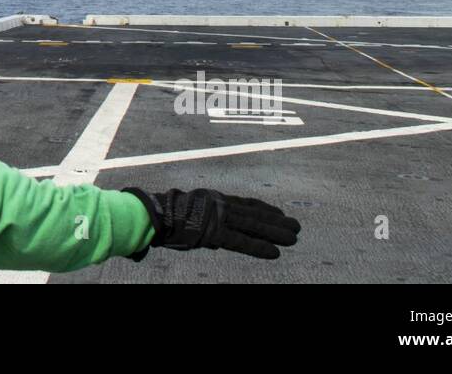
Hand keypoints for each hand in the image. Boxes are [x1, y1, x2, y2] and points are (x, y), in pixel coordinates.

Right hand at [123, 187, 300, 259]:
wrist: (155, 214)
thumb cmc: (168, 215)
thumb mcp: (192, 212)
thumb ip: (207, 223)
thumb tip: (216, 238)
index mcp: (216, 199)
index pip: (246, 204)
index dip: (265, 209)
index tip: (281, 213)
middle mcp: (221, 205)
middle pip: (255, 214)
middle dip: (277, 221)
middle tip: (296, 226)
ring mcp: (219, 217)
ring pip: (253, 225)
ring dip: (275, 232)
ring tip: (294, 238)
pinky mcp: (214, 232)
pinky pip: (241, 241)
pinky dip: (258, 246)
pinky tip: (274, 253)